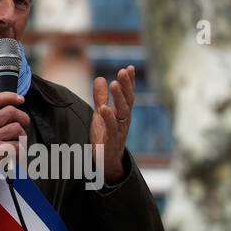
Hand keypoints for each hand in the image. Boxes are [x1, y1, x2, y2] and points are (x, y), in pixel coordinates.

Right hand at [0, 91, 29, 183]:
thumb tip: (12, 114)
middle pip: (10, 111)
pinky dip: (21, 152)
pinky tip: (17, 156)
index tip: (21, 99)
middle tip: (25, 124)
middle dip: (23, 117)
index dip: (10, 96)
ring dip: (23, 137)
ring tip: (19, 144)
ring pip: (17, 128)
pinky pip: (18, 146)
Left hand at [90, 65, 135, 183]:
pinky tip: (104, 108)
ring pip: (123, 112)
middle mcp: (124, 120)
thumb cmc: (105, 136)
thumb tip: (100, 78)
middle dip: (126, 86)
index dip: (129, 82)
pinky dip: (108, 117)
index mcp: (122, 113)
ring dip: (119, 97)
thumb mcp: (101, 114)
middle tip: (123, 72)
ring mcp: (119, 130)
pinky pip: (111, 128)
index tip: (129, 67)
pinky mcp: (111, 141)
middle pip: (128, 101)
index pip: (127, 95)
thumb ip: (100, 97)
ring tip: (114, 83)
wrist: (105, 163)